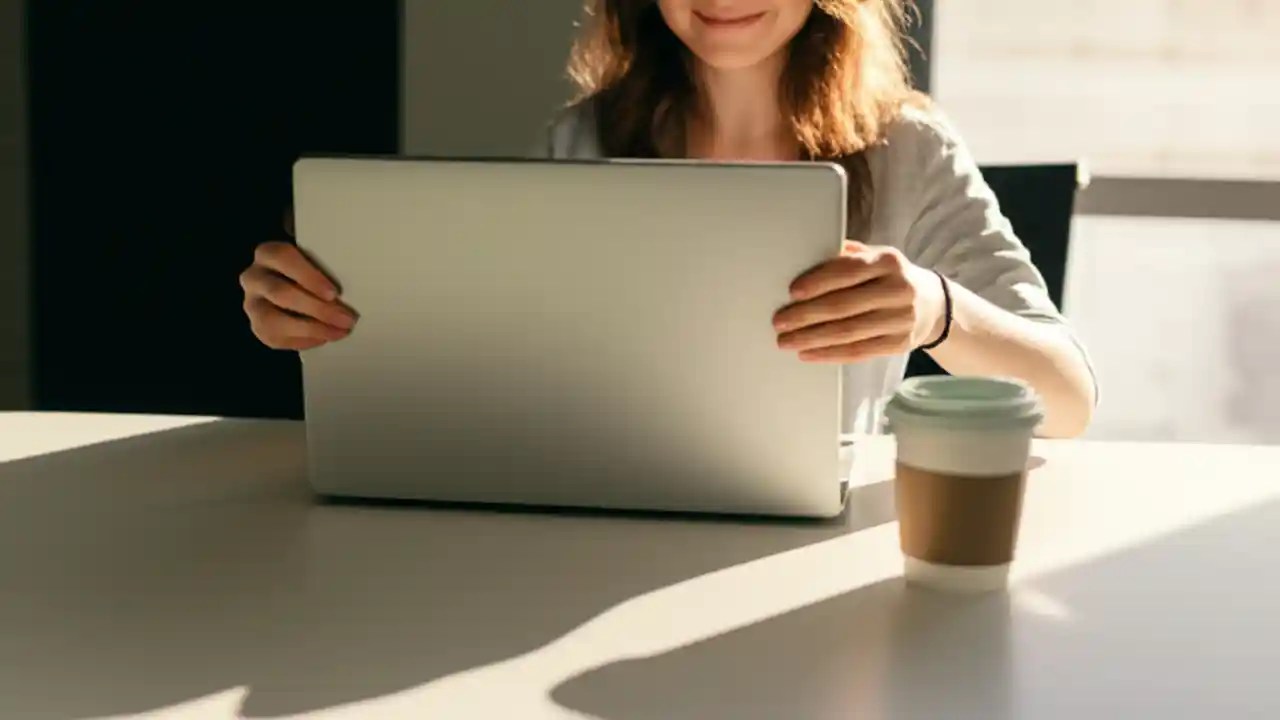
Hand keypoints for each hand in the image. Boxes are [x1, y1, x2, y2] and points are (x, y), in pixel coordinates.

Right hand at [240, 241, 357, 350]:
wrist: (288, 284)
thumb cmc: (309, 271)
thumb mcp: (314, 262)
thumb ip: (324, 269)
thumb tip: (351, 291)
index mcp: (267, 253)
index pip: (283, 258)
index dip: (308, 276)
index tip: (334, 293)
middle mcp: (253, 277)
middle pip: (280, 293)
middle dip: (316, 309)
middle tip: (346, 319)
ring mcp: (251, 304)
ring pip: (273, 321)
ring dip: (310, 329)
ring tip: (338, 332)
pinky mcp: (257, 327)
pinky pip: (276, 339)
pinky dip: (303, 341)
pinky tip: (324, 338)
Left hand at [773, 241, 944, 362]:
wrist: (934, 305)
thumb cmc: (890, 278)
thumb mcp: (876, 258)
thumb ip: (846, 256)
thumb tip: (805, 255)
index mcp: (889, 261)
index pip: (849, 271)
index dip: (819, 282)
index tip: (793, 292)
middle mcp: (898, 289)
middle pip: (844, 305)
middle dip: (807, 315)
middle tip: (779, 321)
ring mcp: (901, 319)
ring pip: (848, 332)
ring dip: (812, 338)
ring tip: (786, 341)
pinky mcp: (898, 344)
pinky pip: (858, 351)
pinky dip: (829, 354)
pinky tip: (807, 353)